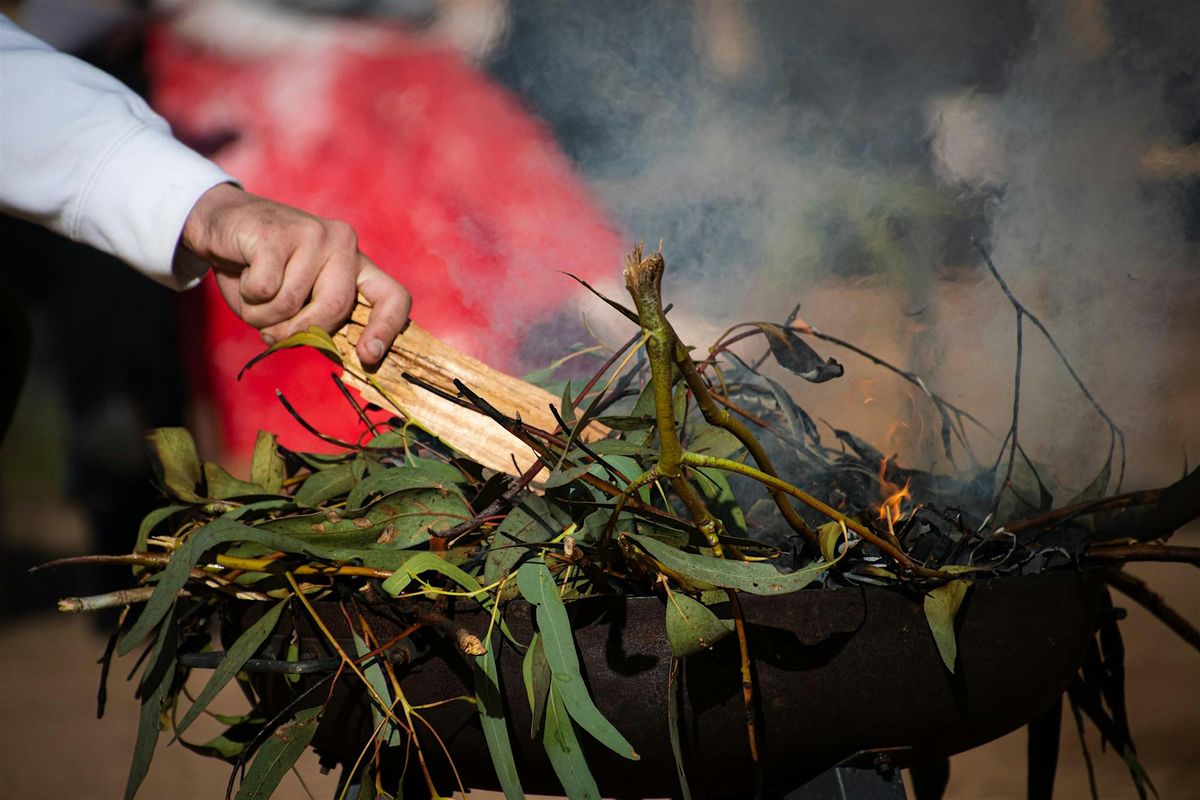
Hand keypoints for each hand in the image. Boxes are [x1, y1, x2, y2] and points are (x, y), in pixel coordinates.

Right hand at [180, 183, 410, 366]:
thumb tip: (334, 352)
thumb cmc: (263, 272)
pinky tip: (245, 271)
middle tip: (273, 327)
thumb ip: (320, 324)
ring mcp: (313, 234)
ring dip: (263, 314)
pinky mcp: (277, 233)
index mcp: (356, 265)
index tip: (367, 356)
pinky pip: (265, 289)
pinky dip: (248, 294)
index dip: (387, 330)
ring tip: (255, 291)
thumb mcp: (300, 302)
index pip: (394, 297)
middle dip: (297, 330)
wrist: (221, 226)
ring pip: (292, 303)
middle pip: (334, 309)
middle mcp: (343, 244)